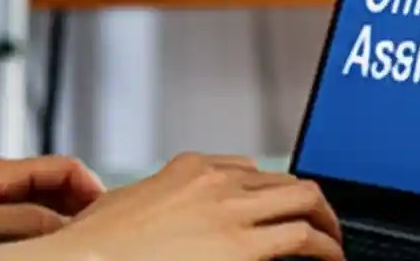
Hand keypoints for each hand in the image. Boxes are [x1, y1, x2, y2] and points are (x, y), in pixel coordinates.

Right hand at [0, 153, 343, 260]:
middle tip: (322, 227)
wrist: (85, 259)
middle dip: (311, 204)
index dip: (269, 191)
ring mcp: (229, 211)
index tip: (277, 207)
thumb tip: (161, 222)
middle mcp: (214, 182)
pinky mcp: (241, 247)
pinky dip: (325, 249)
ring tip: (334, 245)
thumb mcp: (126, 206)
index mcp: (186, 169)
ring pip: (305, 200)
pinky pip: (302, 239)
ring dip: (328, 224)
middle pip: (285, 179)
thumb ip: (156, 202)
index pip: (248, 167)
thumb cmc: (97, 245)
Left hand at [0, 156, 105, 258]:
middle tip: (102, 239)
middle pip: (56, 190)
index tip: (110, 219)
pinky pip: (15, 230)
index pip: (64, 168)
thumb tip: (70, 229)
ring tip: (75, 251)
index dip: (93, 188)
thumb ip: (21, 222)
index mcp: (0, 172)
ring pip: (37, 212)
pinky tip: (37, 257)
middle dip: (81, 209)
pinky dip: (34, 240)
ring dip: (58, 227)